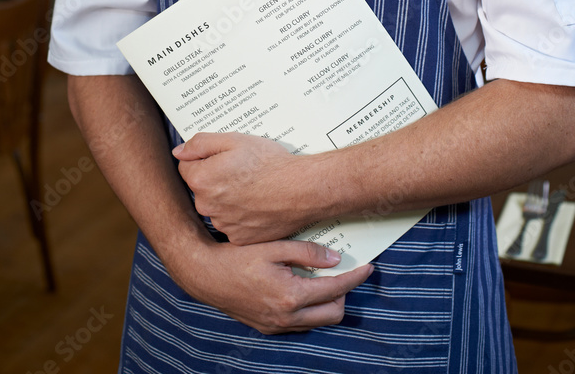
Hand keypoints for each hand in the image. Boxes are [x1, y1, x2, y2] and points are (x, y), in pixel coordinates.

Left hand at [174, 131, 305, 242]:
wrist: (301, 190)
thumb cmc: (270, 163)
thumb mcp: (234, 140)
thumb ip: (201, 144)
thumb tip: (179, 151)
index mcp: (201, 180)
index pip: (186, 166)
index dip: (205, 159)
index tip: (223, 158)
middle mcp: (207, 206)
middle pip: (201, 189)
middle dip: (214, 179)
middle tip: (241, 171)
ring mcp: (223, 225)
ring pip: (216, 208)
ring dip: (227, 199)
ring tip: (252, 188)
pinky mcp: (239, 238)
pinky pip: (232, 224)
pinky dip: (240, 216)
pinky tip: (256, 204)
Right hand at [174, 236, 372, 334]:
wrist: (206, 276)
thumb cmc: (238, 257)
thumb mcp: (273, 246)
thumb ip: (306, 252)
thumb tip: (335, 259)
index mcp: (291, 296)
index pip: (336, 289)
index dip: (355, 278)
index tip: (369, 267)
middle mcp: (286, 317)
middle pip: (334, 313)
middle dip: (344, 293)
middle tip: (344, 271)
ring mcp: (277, 326)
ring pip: (318, 321)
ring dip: (327, 302)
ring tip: (323, 278)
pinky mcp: (268, 328)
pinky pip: (301, 324)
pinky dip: (310, 309)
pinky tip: (302, 288)